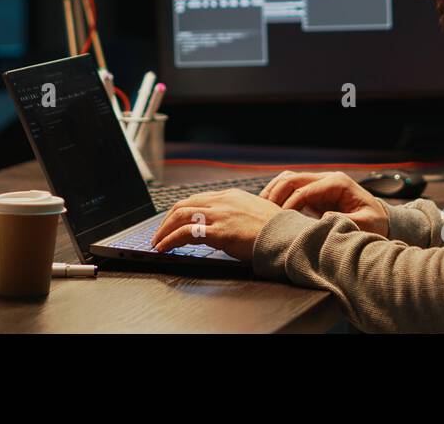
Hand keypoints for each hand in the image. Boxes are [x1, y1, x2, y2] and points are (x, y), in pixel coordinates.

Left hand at [150, 189, 284, 261]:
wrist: (286, 236)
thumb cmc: (277, 228)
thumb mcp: (256, 211)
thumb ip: (240, 212)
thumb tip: (233, 222)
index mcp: (231, 195)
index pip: (197, 199)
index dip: (181, 211)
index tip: (173, 221)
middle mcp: (222, 201)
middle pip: (184, 205)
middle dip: (167, 219)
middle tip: (159, 232)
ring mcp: (219, 215)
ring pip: (180, 216)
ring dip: (164, 230)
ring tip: (157, 242)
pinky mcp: (218, 232)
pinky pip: (185, 234)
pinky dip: (170, 240)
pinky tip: (164, 248)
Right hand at [259, 171, 389, 236]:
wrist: (379, 220)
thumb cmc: (374, 223)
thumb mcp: (366, 225)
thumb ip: (347, 222)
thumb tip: (323, 219)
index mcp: (338, 183)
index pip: (305, 189)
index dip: (290, 203)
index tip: (281, 219)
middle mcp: (326, 179)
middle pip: (292, 178)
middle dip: (276, 194)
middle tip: (265, 213)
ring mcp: (319, 183)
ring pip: (288, 179)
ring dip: (273, 191)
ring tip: (261, 209)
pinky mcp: (313, 192)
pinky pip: (290, 188)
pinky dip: (277, 195)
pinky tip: (269, 209)